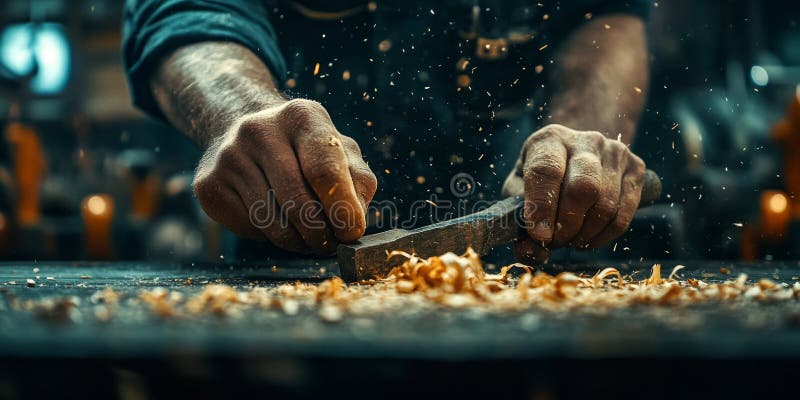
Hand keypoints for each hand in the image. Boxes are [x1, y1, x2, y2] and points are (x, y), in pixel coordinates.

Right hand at [193, 99, 376, 254]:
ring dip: (298, 241)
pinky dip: (269, 236)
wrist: (245, 130)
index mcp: (302, 116)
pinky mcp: (209, 183)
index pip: (325, 169)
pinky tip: (275, 219)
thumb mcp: (340, 150)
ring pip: (273, 222)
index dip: (342, 208)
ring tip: (308, 238)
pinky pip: (249, 227)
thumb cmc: (307, 149)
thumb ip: (358, 181)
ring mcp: (229, 155)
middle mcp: (259, 129)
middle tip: (330, 245)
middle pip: (299, 202)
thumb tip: (354, 222)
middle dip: (321, 234)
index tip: (351, 233)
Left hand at [502, 124, 645, 262]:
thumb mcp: (520, 191)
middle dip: (567, 225)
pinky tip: (587, 239)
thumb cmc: (542, 178)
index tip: (539, 236)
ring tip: (568, 239)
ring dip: (584, 234)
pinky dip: (603, 237)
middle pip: (584, 188)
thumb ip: (519, 222)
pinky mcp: (636, 169)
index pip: (547, 170)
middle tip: (554, 241)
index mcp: (550, 140)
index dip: (542, 207)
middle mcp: (586, 141)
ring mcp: (615, 153)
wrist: (576, 156)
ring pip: (605, 206)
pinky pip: (622, 216)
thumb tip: (532, 253)